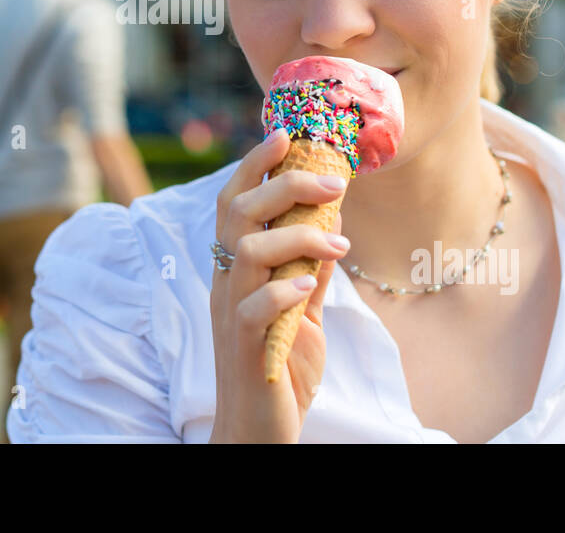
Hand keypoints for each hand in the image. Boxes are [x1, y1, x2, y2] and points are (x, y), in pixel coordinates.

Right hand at [208, 128, 348, 442]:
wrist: (258, 431)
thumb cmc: (278, 366)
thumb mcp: (301, 308)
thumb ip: (308, 264)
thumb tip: (332, 218)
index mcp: (236, 268)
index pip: (233, 201)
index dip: (254, 164)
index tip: (286, 133)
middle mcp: (226, 282)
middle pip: (237, 212)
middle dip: (284, 185)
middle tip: (332, 181)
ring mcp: (231, 312)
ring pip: (247, 250)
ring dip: (297, 236)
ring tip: (339, 243)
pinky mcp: (245, 346)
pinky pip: (253, 306)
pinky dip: (284, 288)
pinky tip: (310, 286)